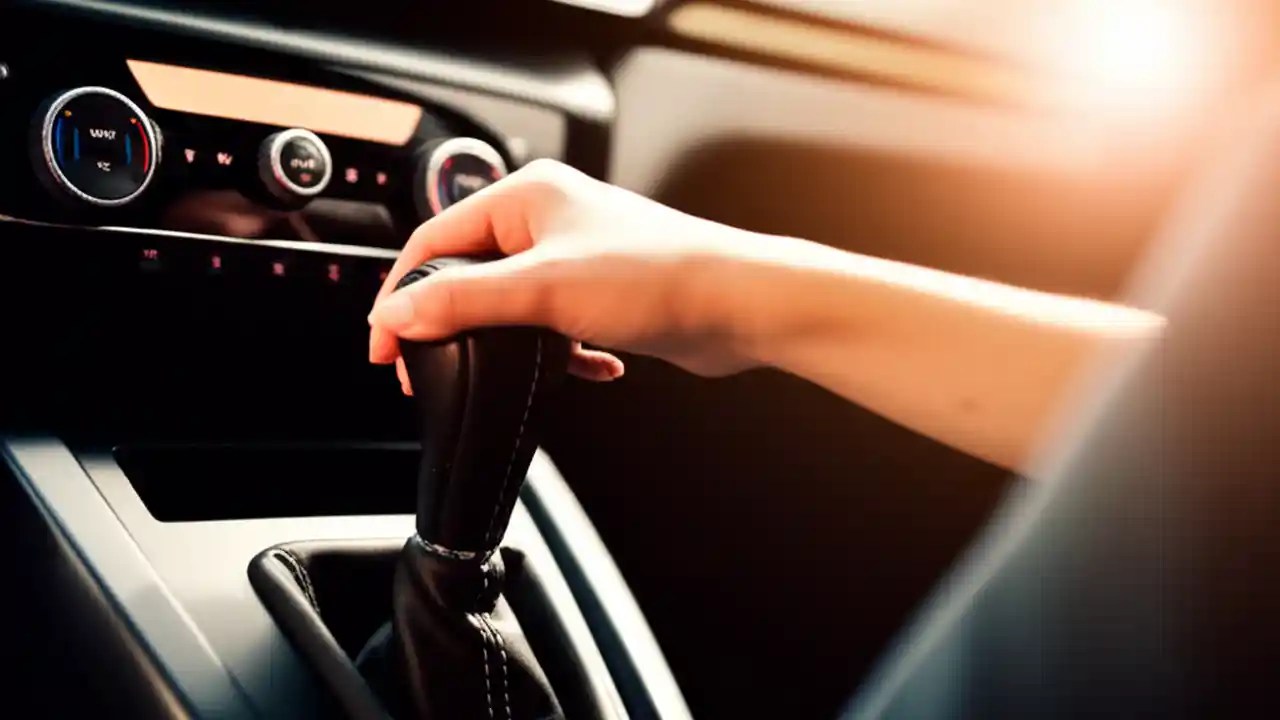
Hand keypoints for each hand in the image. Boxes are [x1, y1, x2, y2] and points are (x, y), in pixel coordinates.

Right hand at [367, 160, 764, 393]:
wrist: (739, 306)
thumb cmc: (658, 276)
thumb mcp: (543, 290)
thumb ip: (463, 302)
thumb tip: (399, 316)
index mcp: (525, 197)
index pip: (434, 239)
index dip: (402, 293)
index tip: (384, 344)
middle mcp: (548, 219)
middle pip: (468, 272)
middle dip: (449, 321)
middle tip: (426, 367)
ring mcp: (577, 256)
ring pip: (512, 303)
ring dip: (501, 341)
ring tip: (489, 377)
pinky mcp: (603, 294)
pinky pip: (555, 325)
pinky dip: (557, 353)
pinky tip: (576, 371)